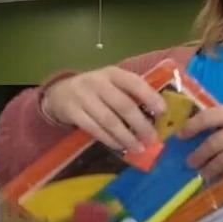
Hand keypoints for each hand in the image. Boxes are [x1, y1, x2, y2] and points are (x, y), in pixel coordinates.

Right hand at [42, 67, 168, 152]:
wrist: (60, 92)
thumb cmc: (95, 90)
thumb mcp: (111, 83)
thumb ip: (131, 92)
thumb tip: (159, 113)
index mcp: (112, 73)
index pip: (134, 82)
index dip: (149, 96)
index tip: (163, 111)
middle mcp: (98, 83)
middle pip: (122, 105)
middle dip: (140, 124)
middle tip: (152, 138)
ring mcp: (83, 97)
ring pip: (108, 120)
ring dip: (126, 136)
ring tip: (139, 148)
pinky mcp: (73, 112)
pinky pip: (94, 129)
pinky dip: (109, 139)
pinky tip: (120, 146)